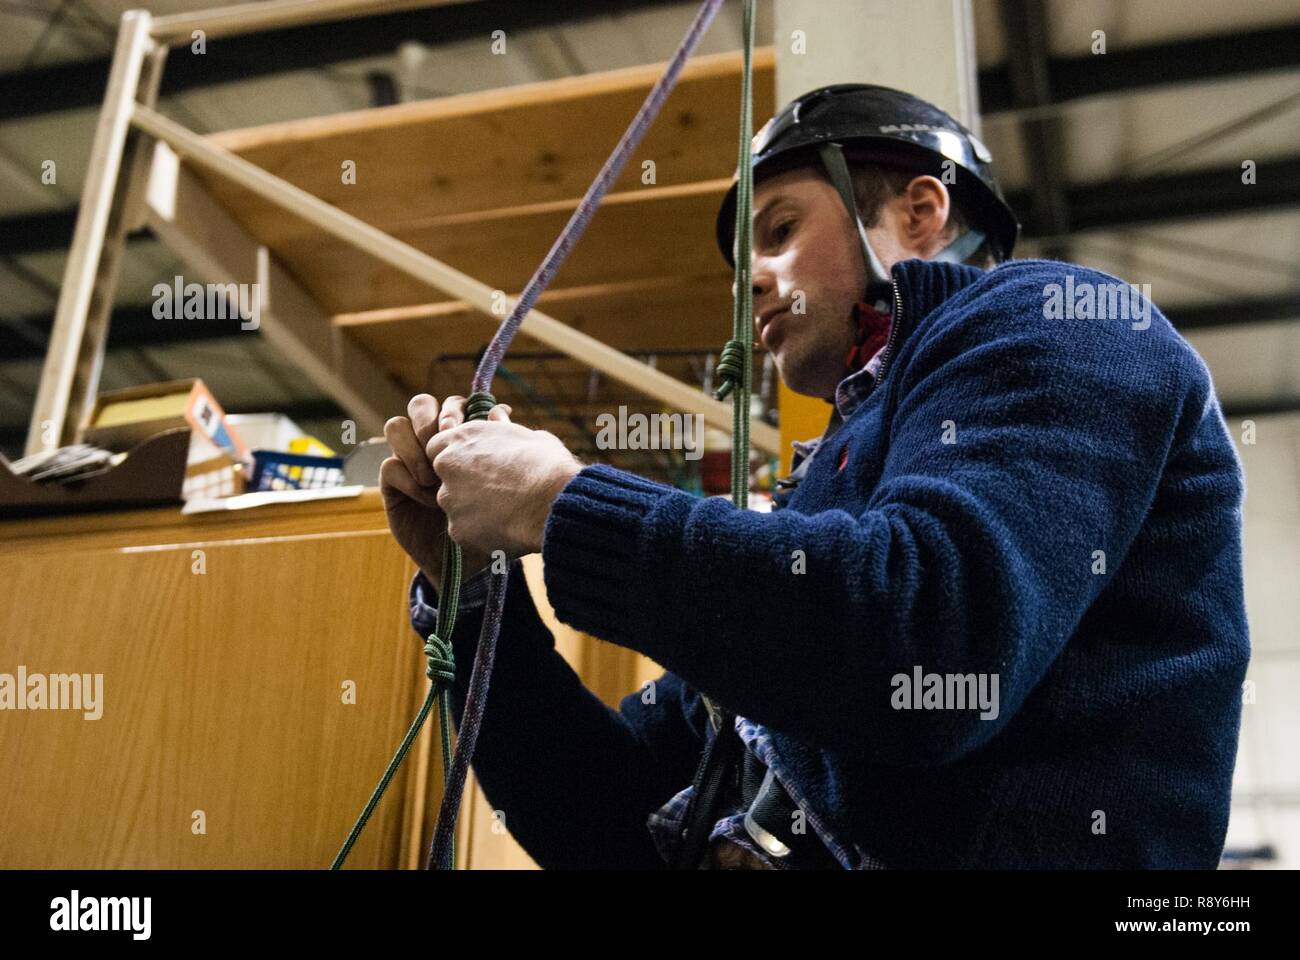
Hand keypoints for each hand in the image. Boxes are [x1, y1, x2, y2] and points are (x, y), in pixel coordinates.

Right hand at [379, 394, 510, 585]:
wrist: (471, 562)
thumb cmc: (494, 520)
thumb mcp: (507, 485)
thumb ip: (502, 448)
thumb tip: (501, 412)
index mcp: (463, 438)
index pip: (452, 404)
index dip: (457, 409)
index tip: (473, 426)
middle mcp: (434, 446)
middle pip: (420, 405)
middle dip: (428, 418)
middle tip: (444, 442)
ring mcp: (412, 463)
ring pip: (396, 427)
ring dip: (414, 448)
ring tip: (434, 477)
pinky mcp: (394, 487)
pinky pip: (390, 467)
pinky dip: (409, 479)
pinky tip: (430, 499)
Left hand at [425, 407, 581, 562]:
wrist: (556, 501)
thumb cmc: (547, 464)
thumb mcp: (527, 435)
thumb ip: (502, 427)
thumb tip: (497, 414)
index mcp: (461, 438)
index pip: (438, 447)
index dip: (458, 458)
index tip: (477, 465)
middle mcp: (448, 466)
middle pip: (445, 479)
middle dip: (464, 485)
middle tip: (496, 491)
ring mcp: (450, 500)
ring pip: (456, 507)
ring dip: (474, 510)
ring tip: (507, 510)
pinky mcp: (457, 529)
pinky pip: (466, 532)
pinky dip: (481, 532)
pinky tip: (507, 527)